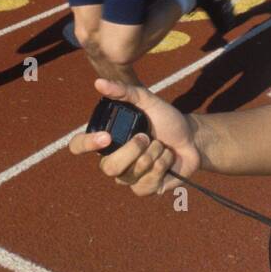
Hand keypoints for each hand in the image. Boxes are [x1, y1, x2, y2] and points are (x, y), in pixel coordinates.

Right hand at [69, 77, 200, 196]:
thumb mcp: (147, 100)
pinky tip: (167, 159)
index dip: (86, 144)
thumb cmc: (166, 119)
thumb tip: (98, 83)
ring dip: (153, 156)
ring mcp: (128, 177)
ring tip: (161, 146)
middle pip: (109, 167)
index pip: (78, 146)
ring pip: (130, 175)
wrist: (192, 138)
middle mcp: (112, 160)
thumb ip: (124, 92)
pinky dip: (161, 167)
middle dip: (134, 151)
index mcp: (107, 140)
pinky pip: (145, 185)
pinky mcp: (144, 188)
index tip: (107, 137)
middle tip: (148, 137)